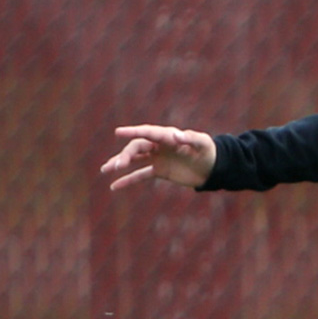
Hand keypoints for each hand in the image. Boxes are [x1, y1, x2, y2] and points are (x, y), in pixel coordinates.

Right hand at [101, 124, 216, 190]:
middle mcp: (158, 146)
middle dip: (125, 156)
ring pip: (134, 160)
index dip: (133, 132)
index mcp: (166, 136)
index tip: (118, 132)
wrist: (213, 168)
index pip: (146, 133)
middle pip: (137, 148)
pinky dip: (128, 181)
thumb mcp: (203, 143)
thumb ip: (190, 138)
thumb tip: (176, 135)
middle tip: (116, 165)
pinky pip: (140, 176)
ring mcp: (157, 158)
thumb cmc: (209, 152)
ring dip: (120, 164)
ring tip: (105, 169)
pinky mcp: (159, 171)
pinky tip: (114, 186)